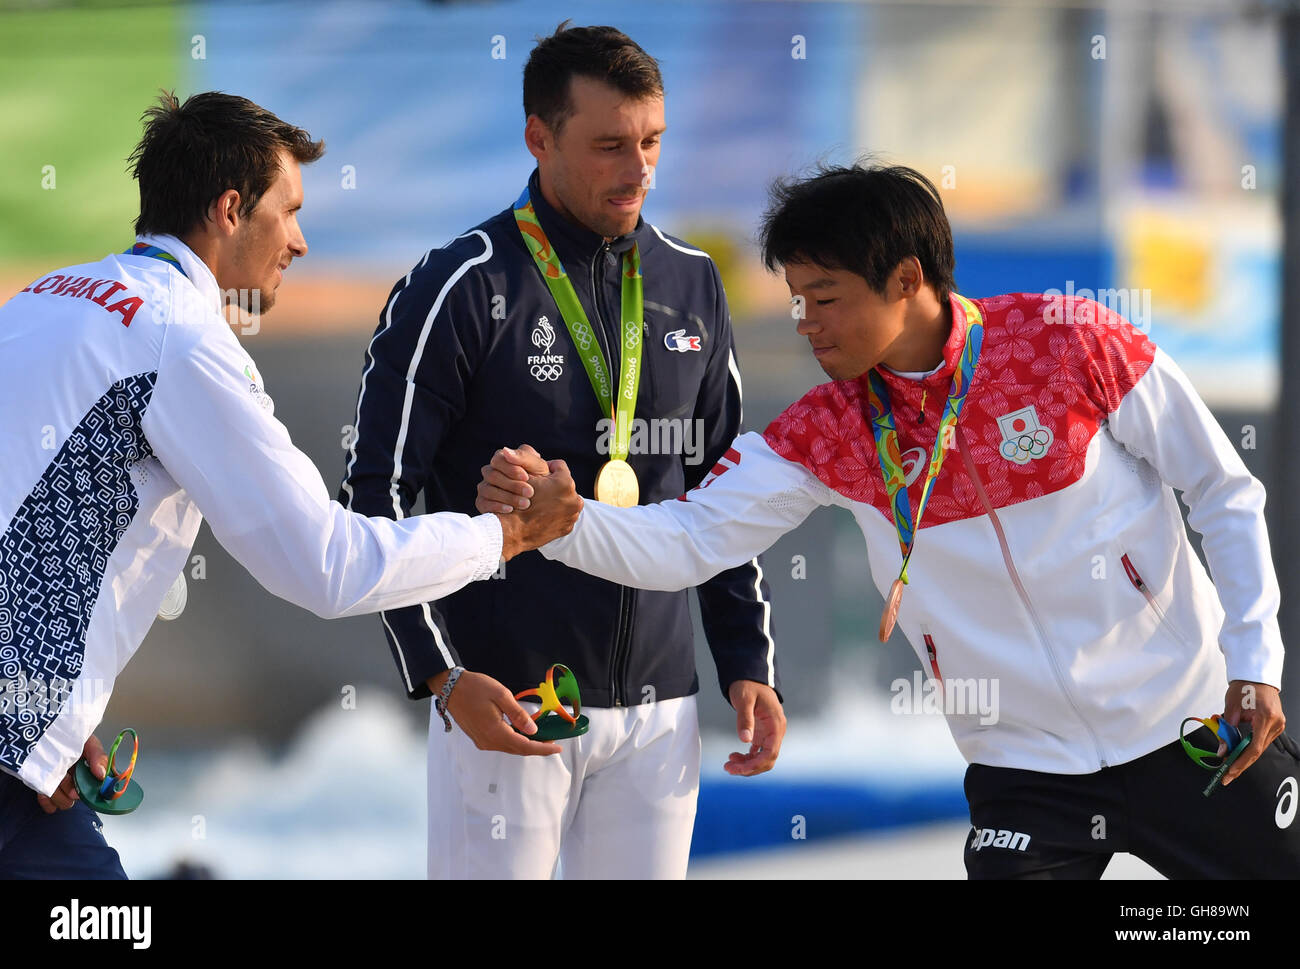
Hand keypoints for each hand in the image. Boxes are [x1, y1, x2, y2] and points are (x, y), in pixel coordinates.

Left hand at [37, 734, 106, 813]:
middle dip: (71, 788)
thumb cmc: (69, 738)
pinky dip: (47, 801)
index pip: (100, 788)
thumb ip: (97, 756)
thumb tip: (102, 775)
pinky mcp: (49, 794)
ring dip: (58, 793)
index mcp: (94, 771)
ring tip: (53, 777)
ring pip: (65, 804)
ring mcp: (65, 789)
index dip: (93, 790)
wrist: (45, 737)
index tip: (85, 786)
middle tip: (65, 775)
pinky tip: (44, 790)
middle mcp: (81, 782)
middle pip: (80, 798)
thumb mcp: (88, 742)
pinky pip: (50, 807)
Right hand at [426, 669, 561, 756]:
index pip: (524, 747)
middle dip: (537, 747)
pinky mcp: (479, 738)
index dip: (542, 749)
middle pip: (518, 750)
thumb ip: (518, 714)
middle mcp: (488, 741)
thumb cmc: (475, 687)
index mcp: (495, 732)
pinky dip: (514, 741)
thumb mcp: (501, 695)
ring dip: (526, 744)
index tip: (557, 748)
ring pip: (509, 748)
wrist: (451, 687)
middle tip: (552, 740)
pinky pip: (501, 744)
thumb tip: (533, 730)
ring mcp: (482, 741)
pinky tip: (522, 733)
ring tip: (541, 736)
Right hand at [476, 445, 551, 513]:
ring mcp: (485, 487)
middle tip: (530, 492)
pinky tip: (510, 509)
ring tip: (525, 504)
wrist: (542, 503)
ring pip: (487, 489)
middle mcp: (491, 472)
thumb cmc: (541, 480)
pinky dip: (496, 506)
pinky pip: (482, 503)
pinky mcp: (482, 503)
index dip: (511, 468)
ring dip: (507, 496)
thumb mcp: (538, 468)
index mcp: (503, 460)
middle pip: (492, 475)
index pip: (498, 459)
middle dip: (512, 484)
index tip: (526, 477)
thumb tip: (506, 450)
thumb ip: (525, 457)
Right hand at [484, 446, 581, 560]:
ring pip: (563, 501)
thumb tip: (506, 451)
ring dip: (554, 501)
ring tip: (539, 503)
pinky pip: (562, 517)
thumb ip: (522, 461)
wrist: (512, 533)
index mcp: (565, 483)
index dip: (545, 468)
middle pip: (563, 485)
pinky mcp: (567, 529)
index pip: (558, 466)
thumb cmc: (515, 501)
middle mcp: (574, 499)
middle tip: (536, 489)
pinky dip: (553, 515)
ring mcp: (572, 516)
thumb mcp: (521, 476)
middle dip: (551, 486)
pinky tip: (541, 515)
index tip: (536, 474)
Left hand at [724, 680, 784, 776]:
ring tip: (729, 763)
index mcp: (776, 724)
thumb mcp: (744, 699)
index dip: (756, 764)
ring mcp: (770, 733)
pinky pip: (758, 752)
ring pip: (762, 757)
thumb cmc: (748, 685)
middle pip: (767, 759)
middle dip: (749, 768)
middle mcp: (776, 731)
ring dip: (747, 764)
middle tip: (728, 768)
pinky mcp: (762, 733)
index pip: (771, 752)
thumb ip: (745, 719)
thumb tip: (745, 740)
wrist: (749, 676)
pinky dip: (747, 758)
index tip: (739, 769)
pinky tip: (735, 757)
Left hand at [1221, 680, 1285, 785]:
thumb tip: (1222, 751)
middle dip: (1241, 764)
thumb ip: (1227, 730)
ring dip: (1244, 757)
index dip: (1240, 762)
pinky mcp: (1275, 725)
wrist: (1256, 676)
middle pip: (1257, 751)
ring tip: (1228, 767)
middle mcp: (1276, 723)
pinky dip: (1249, 748)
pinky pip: (1261, 741)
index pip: (1253, 748)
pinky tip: (1238, 755)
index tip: (1229, 772)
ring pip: (1259, 748)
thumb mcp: (1231, 706)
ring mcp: (1278, 725)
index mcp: (1266, 717)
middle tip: (1226, 776)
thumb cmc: (1244, 687)